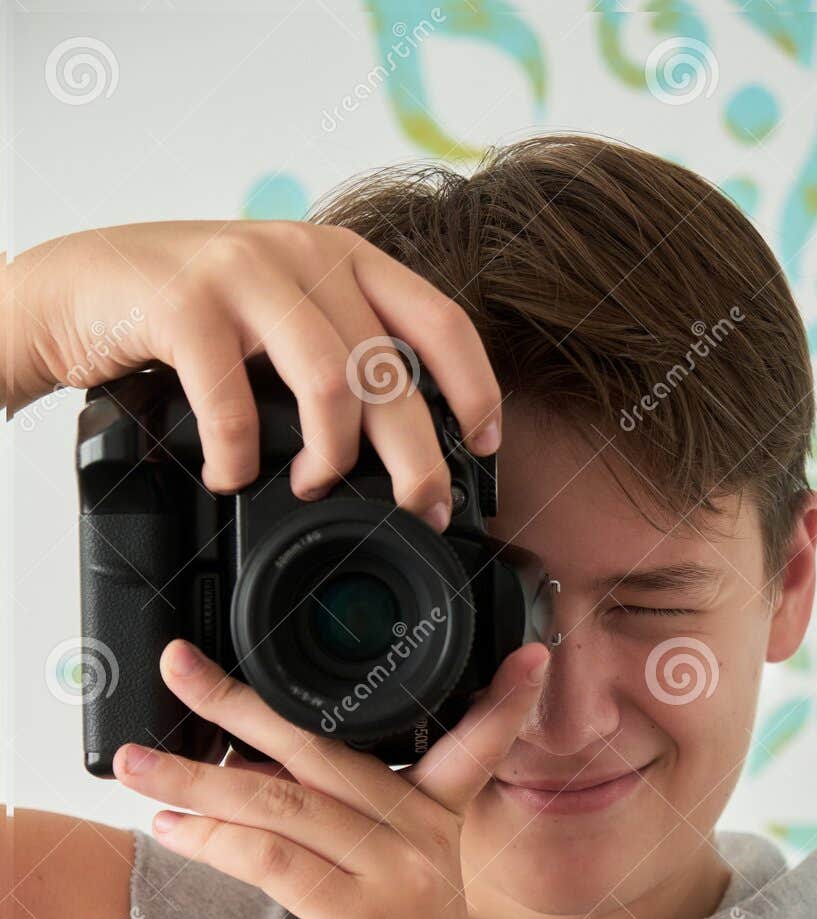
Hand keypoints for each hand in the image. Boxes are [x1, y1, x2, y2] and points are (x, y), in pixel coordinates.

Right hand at [3, 219, 499, 526]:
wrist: (77, 284)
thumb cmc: (188, 313)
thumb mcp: (283, 317)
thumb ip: (340, 353)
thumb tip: (404, 448)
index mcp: (344, 259)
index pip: (440, 320)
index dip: (476, 388)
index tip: (485, 446)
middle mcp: (306, 256)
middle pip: (393, 370)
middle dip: (417, 458)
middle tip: (419, 509)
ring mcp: (245, 272)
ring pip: (331, 383)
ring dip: (331, 457)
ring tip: (312, 488)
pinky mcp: (185, 302)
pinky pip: (234, 401)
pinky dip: (238, 458)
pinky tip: (230, 478)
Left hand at [112, 637, 550, 918]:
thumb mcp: (393, 904)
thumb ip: (347, 844)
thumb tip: (255, 785)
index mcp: (440, 829)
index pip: (467, 742)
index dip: (496, 698)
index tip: (525, 653)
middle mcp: (427, 842)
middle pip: (321, 749)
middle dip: (239, 701)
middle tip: (181, 665)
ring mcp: (401, 878)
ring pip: (282, 801)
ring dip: (195, 778)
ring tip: (136, 764)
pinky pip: (274, 860)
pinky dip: (214, 840)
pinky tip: (173, 829)